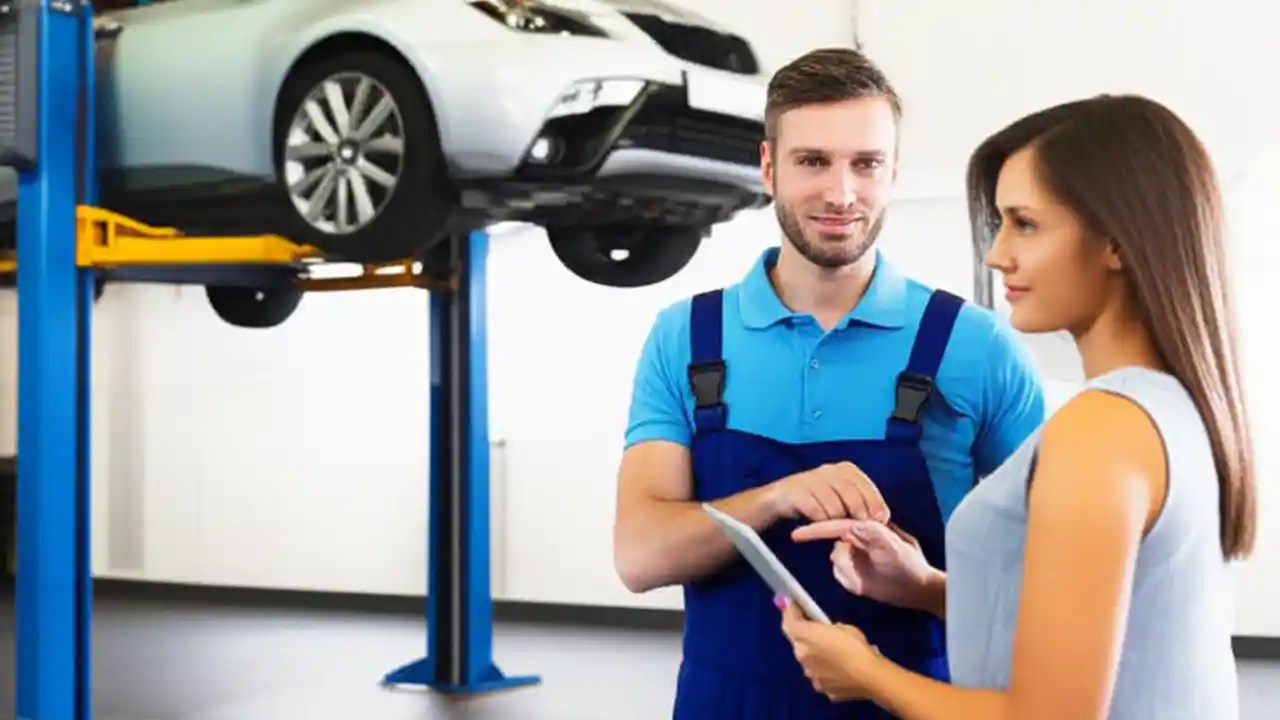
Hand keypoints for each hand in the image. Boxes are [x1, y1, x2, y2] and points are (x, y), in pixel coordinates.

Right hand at [767, 462, 888, 523]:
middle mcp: (830, 470)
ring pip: (835, 506)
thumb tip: (882, 518)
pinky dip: (822, 522)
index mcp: (845, 469)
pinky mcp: (797, 491)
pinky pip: (817, 512)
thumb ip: (860, 502)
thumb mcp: (841, 497)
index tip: (882, 521)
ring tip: (835, 528)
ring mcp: (812, 479)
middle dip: (859, 514)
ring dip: (838, 521)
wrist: (781, 498)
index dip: (875, 504)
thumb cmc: (818, 501)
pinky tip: (820, 525)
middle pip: (852, 495)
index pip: (866, 486)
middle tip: (861, 530)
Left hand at [778, 597, 880, 701]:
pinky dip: (827, 672)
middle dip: (805, 637)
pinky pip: (821, 676)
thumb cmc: (857, 646)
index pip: (789, 624)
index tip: (792, 605)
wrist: (870, 677)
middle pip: (798, 644)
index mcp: (805, 638)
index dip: (789, 613)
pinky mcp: (822, 690)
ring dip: (815, 656)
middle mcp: (802, 657)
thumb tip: (826, 630)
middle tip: (818, 632)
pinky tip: (841, 671)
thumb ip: (827, 628)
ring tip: (833, 654)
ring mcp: (811, 676)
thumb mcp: (843, 627)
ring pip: (808, 662)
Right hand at [792, 519, 938, 611]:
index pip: (835, 525)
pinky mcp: (851, 574)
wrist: (918, 590)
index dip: (815, 530)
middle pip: (834, 546)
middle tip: (873, 565)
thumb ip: (873, 536)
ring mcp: (853, 557)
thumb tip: (852, 525)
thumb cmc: (910, 566)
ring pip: (836, 562)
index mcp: (865, 528)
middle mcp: (855, 540)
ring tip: (875, 576)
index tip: (797, 535)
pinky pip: (840, 576)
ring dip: (850, 572)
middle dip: (846, 560)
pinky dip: (850, 581)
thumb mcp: (895, 548)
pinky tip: (868, 584)